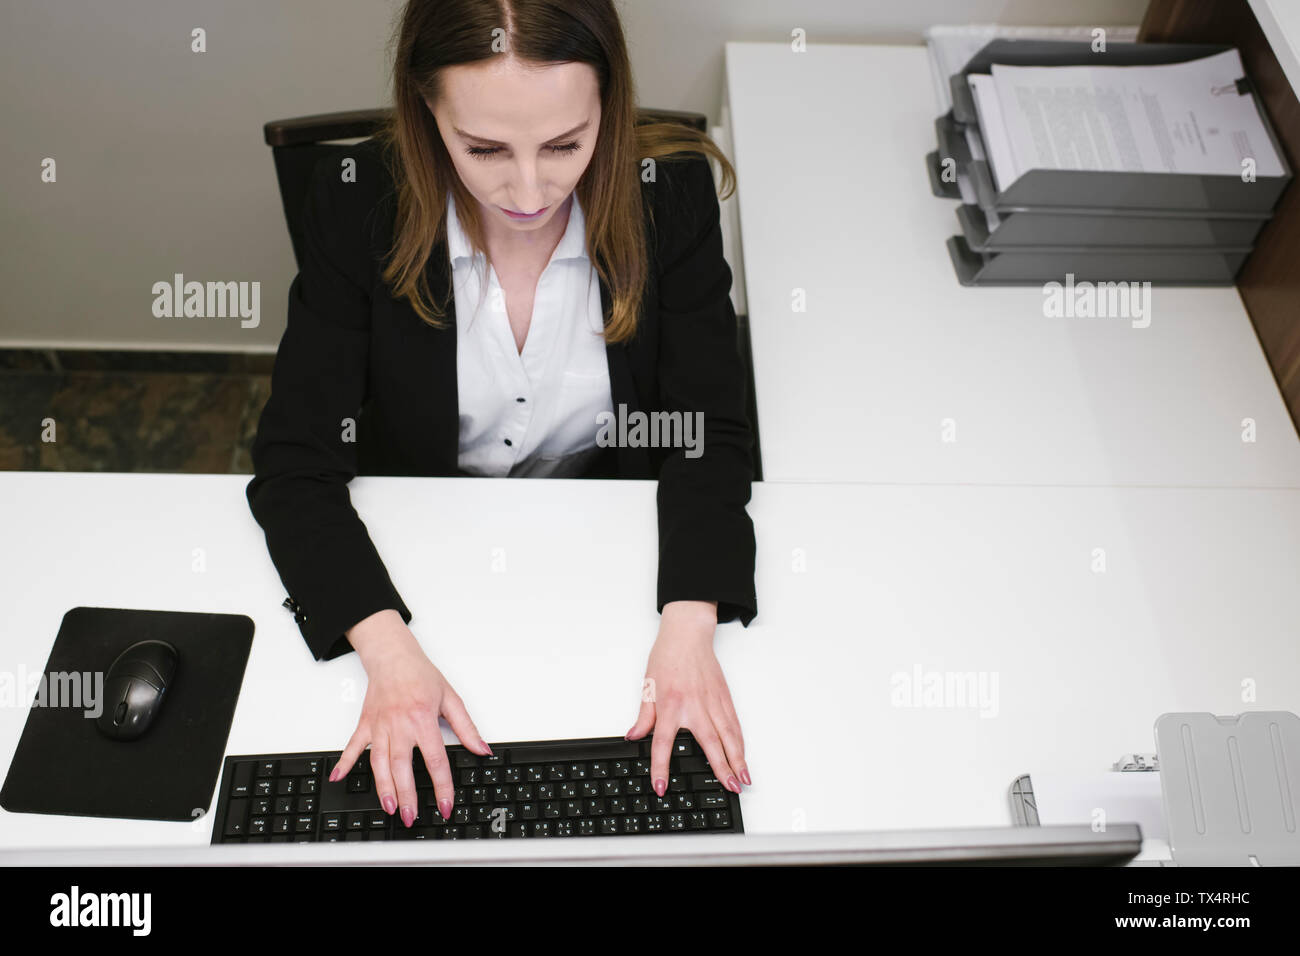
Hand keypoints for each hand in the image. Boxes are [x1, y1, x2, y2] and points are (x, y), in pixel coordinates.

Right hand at [329, 609, 490, 827]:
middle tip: (411, 816)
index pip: (435, 759)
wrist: (393, 656)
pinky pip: (353, 745)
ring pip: (378, 762)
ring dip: (383, 787)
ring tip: (388, 808)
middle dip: (406, 795)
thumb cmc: (421, 675)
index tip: (445, 805)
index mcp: (423, 719)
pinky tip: (338, 777)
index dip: (442, 786)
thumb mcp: (451, 698)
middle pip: (402, 766)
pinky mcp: (365, 723)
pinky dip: (344, 762)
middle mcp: (399, 724)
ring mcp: (379, 725)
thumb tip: (482, 749)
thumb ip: (466, 727)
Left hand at [625, 600, 749, 796]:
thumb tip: (634, 737)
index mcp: (671, 705)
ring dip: (738, 759)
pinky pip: (734, 723)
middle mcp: (695, 706)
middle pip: (710, 743)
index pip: (663, 743)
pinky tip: (743, 756)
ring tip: (744, 779)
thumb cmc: (667, 657)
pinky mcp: (724, 697)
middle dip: (722, 768)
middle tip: (730, 788)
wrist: (687, 634)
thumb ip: (643, 717)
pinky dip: (740, 742)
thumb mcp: (648, 687)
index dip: (660, 768)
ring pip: (729, 735)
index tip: (661, 787)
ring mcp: (713, 702)